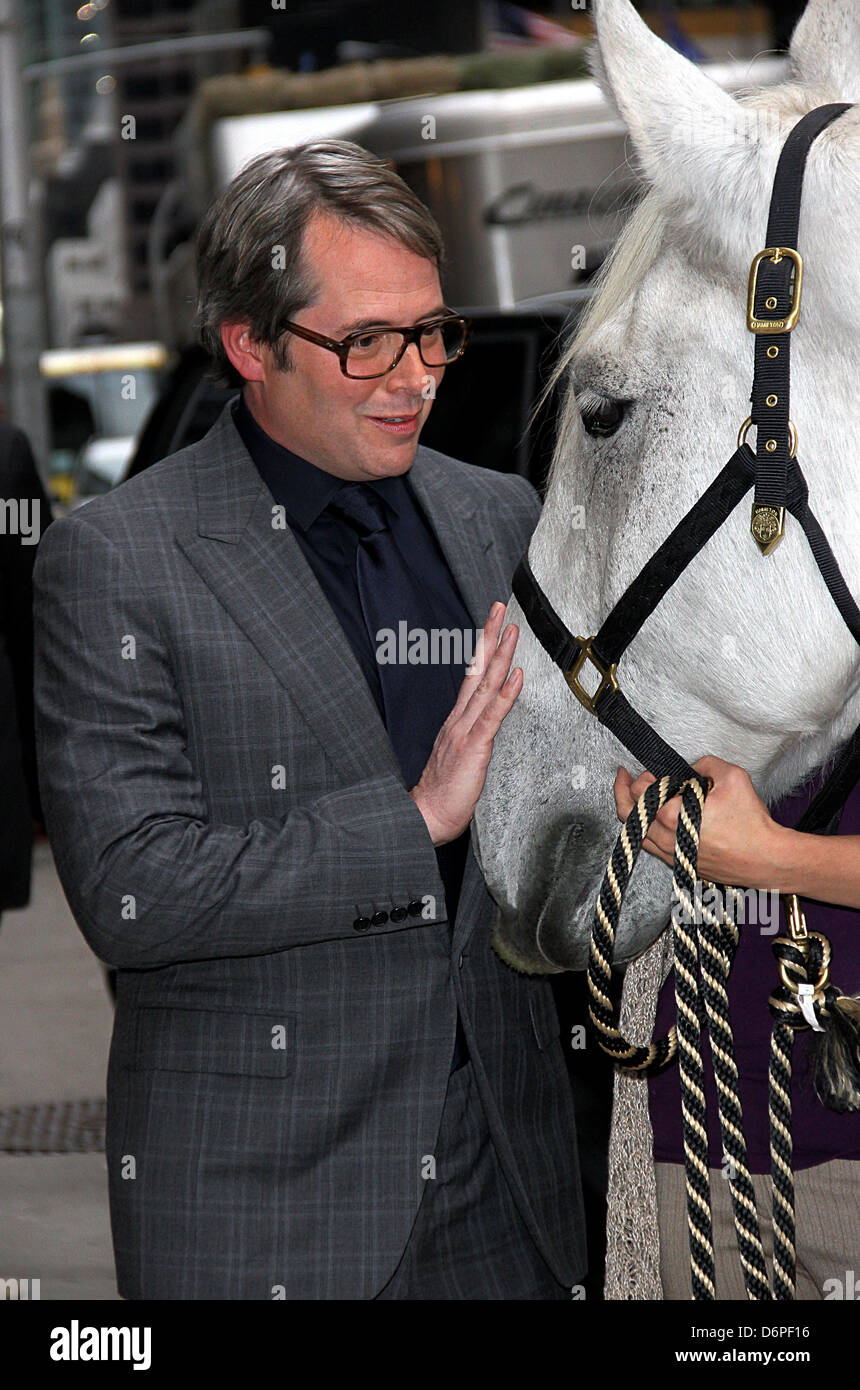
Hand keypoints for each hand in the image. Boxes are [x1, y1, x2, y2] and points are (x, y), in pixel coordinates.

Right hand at [410, 601, 521, 844]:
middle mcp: (459, 720)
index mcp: (456, 722)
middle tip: (499, 610)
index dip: (482, 650)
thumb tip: (482, 726)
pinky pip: (492, 716)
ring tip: (511, 631)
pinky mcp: (473, 747)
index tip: (491, 626)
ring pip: (485, 686)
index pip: (471, 677)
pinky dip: (505, 693)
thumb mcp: (457, 758)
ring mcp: (465, 731)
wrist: (425, 817)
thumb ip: (469, 737)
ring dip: (500, 656)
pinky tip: (515, 675)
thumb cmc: (441, 794)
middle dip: (489, 638)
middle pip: (477, 671)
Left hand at [613, 754, 785, 889]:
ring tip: (630, 797)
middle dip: (622, 792)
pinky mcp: (680, 864)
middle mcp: (667, 839)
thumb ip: (705, 764)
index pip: (640, 793)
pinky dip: (645, 831)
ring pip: (636, 834)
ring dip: (631, 813)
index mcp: (673, 817)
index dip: (642, 777)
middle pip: (627, 815)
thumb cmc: (750, 823)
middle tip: (622, 778)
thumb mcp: (731, 777)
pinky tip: (652, 820)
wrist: (765, 859)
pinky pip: (652, 847)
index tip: (652, 771)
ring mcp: (672, 855)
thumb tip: (691, 768)